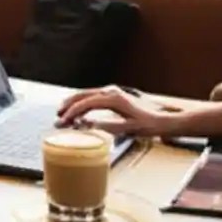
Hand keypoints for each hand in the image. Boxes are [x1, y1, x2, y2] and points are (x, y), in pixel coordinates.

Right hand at [57, 86, 180, 136]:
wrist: (162, 120)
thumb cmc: (147, 125)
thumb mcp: (127, 129)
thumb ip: (105, 126)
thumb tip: (85, 125)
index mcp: (113, 99)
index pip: (86, 103)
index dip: (72, 112)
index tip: (63, 121)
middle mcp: (110, 92)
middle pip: (82, 95)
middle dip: (68, 106)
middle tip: (58, 117)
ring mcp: (112, 92)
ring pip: (86, 94)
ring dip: (74, 103)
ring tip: (63, 114)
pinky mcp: (113, 96)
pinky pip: (92, 97)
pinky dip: (82, 103)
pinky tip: (78, 111)